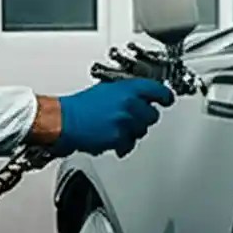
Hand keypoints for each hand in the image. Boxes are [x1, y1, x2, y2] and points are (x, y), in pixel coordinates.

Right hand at [53, 78, 174, 156]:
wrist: (64, 121)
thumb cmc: (80, 106)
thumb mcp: (105, 90)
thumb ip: (125, 92)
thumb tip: (136, 94)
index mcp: (127, 88)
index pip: (158, 90)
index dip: (165, 96)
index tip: (167, 99)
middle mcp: (130, 104)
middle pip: (152, 115)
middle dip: (144, 117)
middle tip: (132, 117)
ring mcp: (126, 122)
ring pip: (141, 131)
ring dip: (132, 131)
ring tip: (115, 127)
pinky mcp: (119, 139)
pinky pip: (129, 144)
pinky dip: (122, 143)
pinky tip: (110, 137)